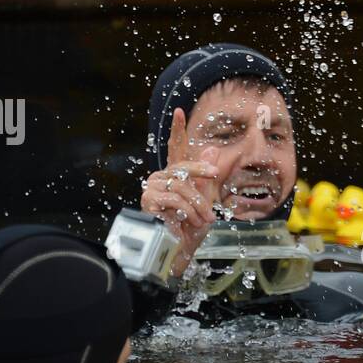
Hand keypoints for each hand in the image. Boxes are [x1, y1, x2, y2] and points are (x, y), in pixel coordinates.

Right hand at [140, 108, 223, 277]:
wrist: (179, 251)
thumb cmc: (191, 229)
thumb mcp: (205, 201)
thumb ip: (206, 177)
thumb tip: (210, 149)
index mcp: (175, 176)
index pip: (176, 149)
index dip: (177, 131)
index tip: (179, 111)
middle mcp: (161, 178)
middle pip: (183, 166)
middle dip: (202, 173)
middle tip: (214, 175)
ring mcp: (152, 188)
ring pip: (182, 185)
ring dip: (197, 204)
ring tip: (203, 219)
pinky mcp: (148, 200)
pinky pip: (174, 197)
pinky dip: (186, 210)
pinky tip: (188, 221)